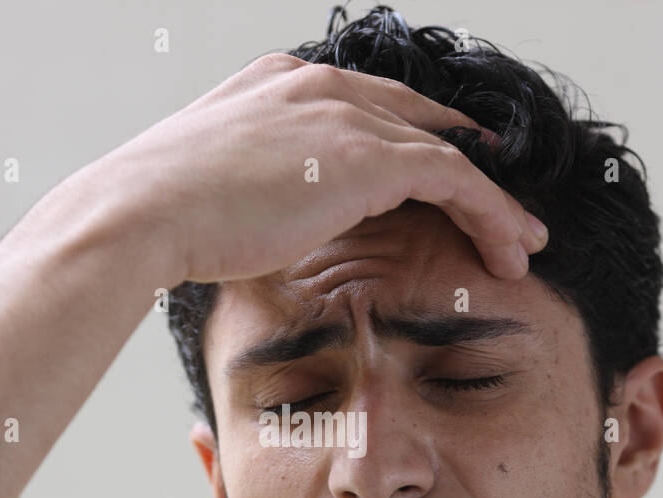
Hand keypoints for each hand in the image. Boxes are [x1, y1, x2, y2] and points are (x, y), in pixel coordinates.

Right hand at [90, 52, 546, 284]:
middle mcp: (320, 85)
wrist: (139, 212)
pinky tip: (508, 248)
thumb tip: (269, 218)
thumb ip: (257, 183)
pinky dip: (490, 213)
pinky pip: (455, 179)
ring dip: (493, 202)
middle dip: (468, 161)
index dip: (418, 141)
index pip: (372, 107)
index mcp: (281, 84)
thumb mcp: (212, 184)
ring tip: (522, 243)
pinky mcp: (367, 154)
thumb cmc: (158, 214)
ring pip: (448, 151)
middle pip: (420, 119)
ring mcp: (344, 113)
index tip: (448, 173)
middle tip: (502, 204)